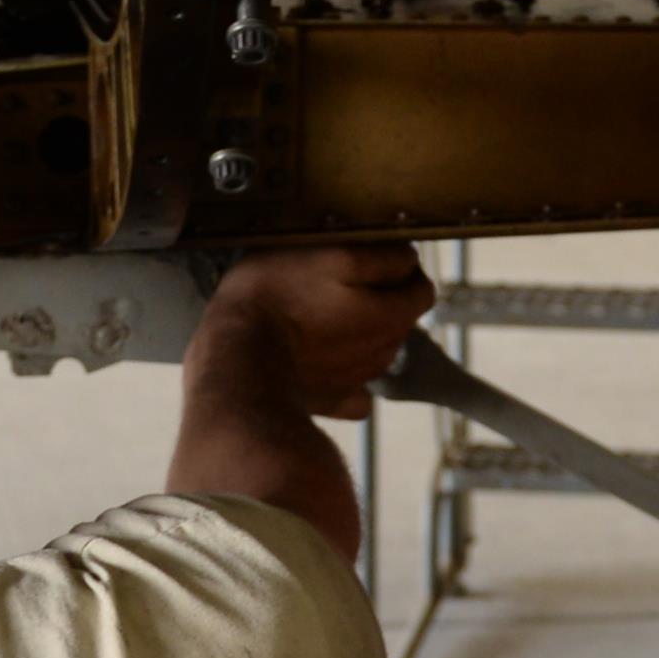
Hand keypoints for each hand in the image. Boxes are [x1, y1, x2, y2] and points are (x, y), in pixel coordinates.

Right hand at [195, 244, 434, 420]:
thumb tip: (408, 258)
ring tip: (317, 316)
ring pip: (375, 349)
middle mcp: (385, 352)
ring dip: (358, 331)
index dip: (398, 270)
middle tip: (333, 285)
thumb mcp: (333, 254)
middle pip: (398, 319)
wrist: (236, 361)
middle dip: (378, 300)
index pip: (421, 288)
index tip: (364, 260)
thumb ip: (381, 256)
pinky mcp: (333, 403)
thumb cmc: (278, 297)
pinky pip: (353, 388)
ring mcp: (360, 382)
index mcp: (392, 315)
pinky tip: (320, 359)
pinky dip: (344, 373)